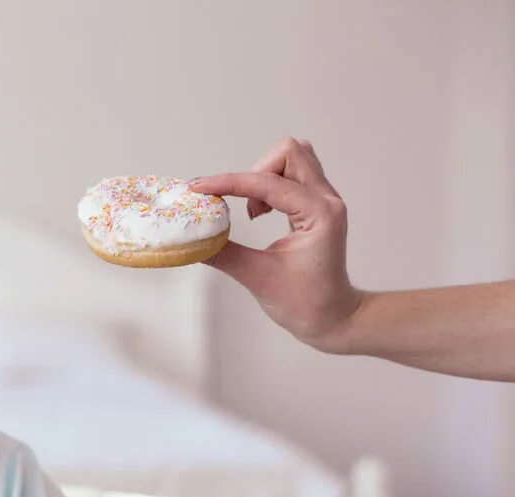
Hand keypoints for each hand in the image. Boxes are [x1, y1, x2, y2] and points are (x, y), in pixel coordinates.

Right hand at [189, 137, 361, 348]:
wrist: (333, 318)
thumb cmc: (304, 303)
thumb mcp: (256, 277)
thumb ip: (221, 253)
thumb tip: (189, 239)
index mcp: (319, 214)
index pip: (268, 183)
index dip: (229, 182)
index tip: (198, 188)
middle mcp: (327, 199)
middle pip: (289, 153)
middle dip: (255, 173)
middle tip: (243, 208)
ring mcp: (325, 200)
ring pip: (293, 158)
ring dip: (264, 176)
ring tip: (254, 211)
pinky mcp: (318, 205)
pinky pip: (293, 175)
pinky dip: (270, 184)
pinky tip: (261, 212)